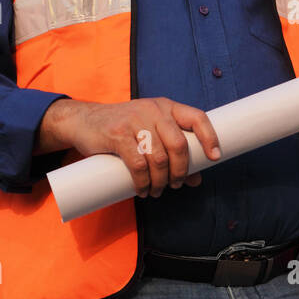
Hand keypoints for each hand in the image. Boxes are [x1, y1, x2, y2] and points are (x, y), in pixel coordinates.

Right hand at [37, 97, 222, 198]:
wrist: (83, 121)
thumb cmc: (123, 129)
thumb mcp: (150, 134)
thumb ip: (171, 152)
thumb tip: (196, 179)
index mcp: (166, 107)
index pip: (197, 117)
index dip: (210, 137)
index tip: (214, 157)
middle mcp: (153, 110)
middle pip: (179, 144)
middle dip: (180, 171)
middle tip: (175, 185)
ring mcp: (134, 120)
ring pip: (158, 158)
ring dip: (161, 181)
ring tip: (157, 191)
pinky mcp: (117, 134)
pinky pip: (137, 164)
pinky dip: (143, 182)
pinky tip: (142, 189)